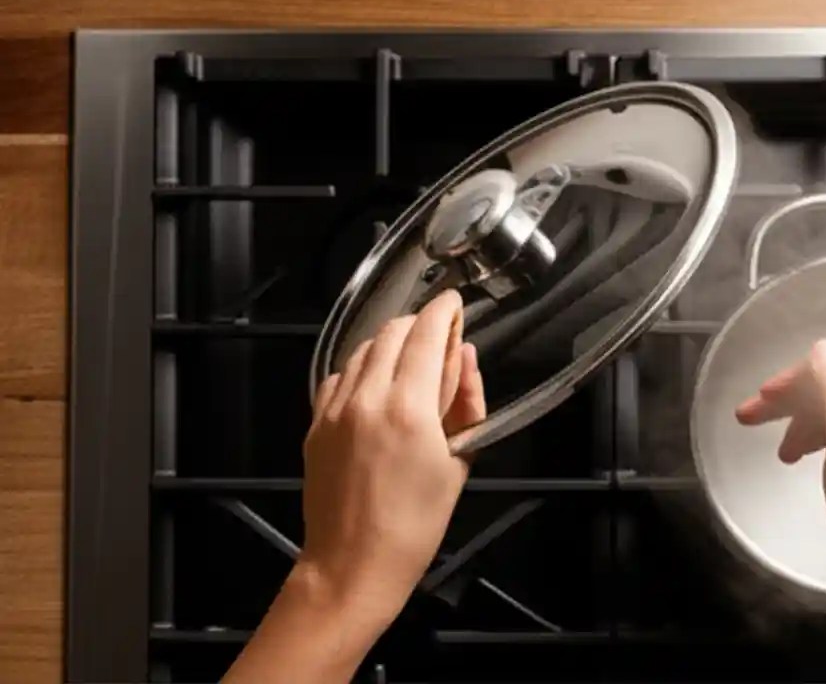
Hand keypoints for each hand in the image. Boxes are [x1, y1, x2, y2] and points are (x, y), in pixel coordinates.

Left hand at [299, 289, 485, 622]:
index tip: (456, 303)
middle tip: (442, 334)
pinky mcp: (317, 424)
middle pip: (393, 332)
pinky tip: (378, 386)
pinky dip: (362, 369)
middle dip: (420, 324)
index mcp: (409, 408)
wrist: (354, 564)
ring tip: (413, 360)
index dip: (445, 310)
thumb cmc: (414, 525)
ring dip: (391, 343)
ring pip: (364, 349)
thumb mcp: (457, 461)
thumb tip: (464, 356)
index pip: (426, 333)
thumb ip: (465, 401)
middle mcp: (367, 399)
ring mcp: (336, 410)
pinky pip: (340, 376)